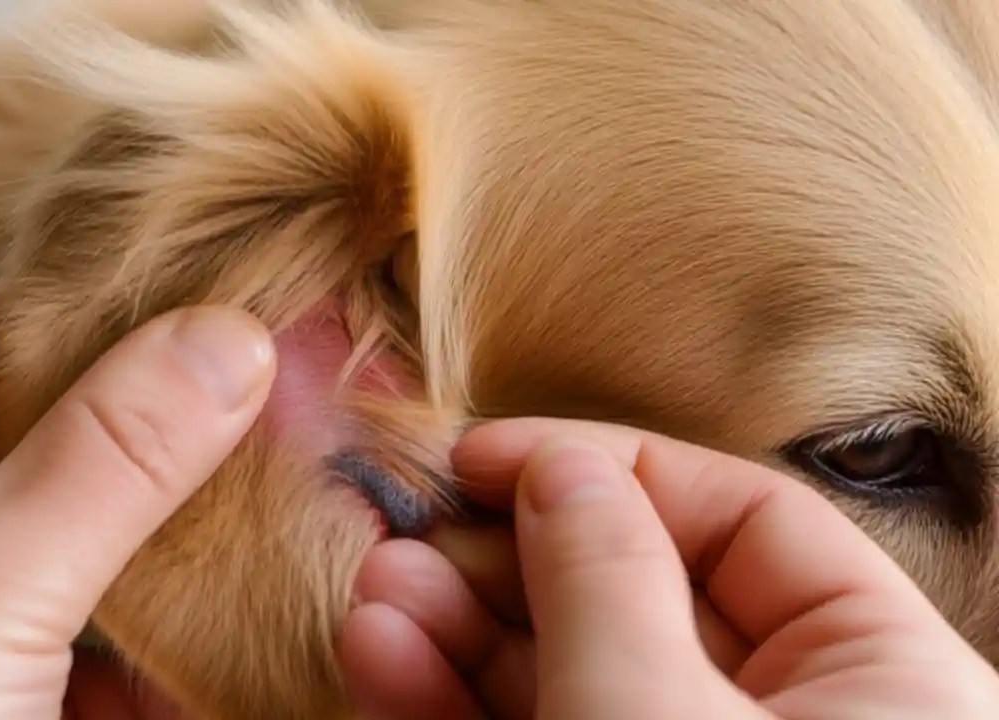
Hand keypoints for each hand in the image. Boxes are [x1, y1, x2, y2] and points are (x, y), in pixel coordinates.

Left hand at [0, 282, 274, 719]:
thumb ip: (116, 452)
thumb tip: (237, 338)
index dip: (95, 326)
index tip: (223, 329)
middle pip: (34, 436)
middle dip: (156, 447)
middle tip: (282, 421)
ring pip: (70, 544)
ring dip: (169, 550)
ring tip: (284, 516)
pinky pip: (77, 639)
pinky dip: (152, 644)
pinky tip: (237, 633)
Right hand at [343, 418, 998, 718]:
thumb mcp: (658, 714)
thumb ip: (607, 576)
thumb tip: (556, 463)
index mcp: (885, 681)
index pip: (744, 519)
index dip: (608, 467)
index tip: (489, 450)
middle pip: (638, 594)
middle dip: (508, 554)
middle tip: (410, 520)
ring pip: (571, 672)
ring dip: (460, 629)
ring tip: (376, 582)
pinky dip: (453, 703)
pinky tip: (383, 653)